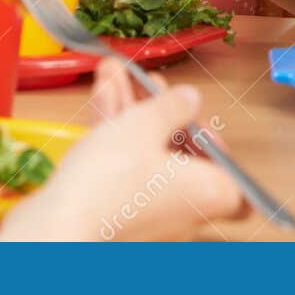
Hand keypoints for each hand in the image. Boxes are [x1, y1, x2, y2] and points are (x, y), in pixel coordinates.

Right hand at [0, 60, 245, 240]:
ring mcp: (149, 216)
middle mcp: (184, 212)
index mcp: (209, 194)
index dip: (218, 150)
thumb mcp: (149, 122)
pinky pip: (123, 167)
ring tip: (116, 71)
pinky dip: (115, 132)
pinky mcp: (116, 213)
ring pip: (147, 154)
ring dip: (133, 112)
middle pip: (182, 157)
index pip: (237, 185)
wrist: (57, 224)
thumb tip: (191, 98)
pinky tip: (103, 88)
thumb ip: (175, 105)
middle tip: (150, 84)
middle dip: (162, 112)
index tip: (197, 123)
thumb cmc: (112, 178)